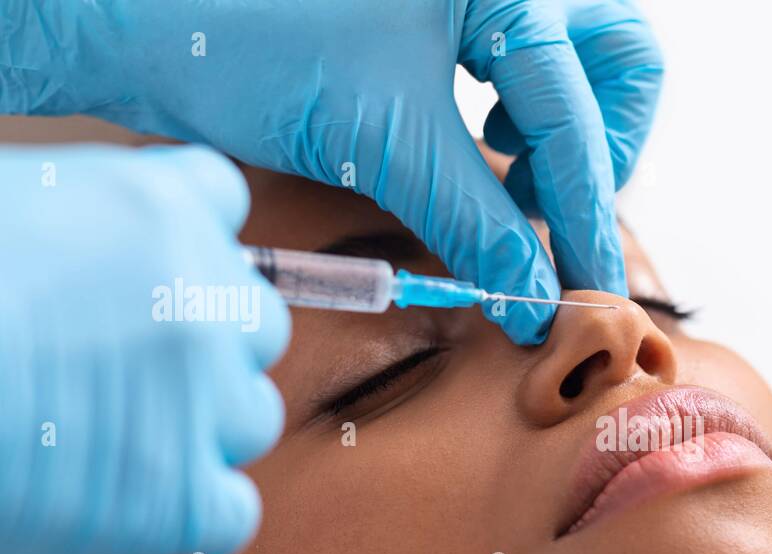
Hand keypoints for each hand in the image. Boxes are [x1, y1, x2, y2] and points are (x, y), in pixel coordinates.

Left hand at [0, 0, 663, 343]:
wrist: (145, 15)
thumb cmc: (246, 41)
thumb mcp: (385, 141)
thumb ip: (478, 222)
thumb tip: (535, 298)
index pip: (578, 111)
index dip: (585, 210)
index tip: (588, 283)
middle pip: (618, 58)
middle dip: (598, 142)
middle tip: (545, 205)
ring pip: (579, 60)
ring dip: (557, 133)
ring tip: (502, 182)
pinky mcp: (449, 9)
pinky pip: (525, 65)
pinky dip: (516, 118)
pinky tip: (474, 149)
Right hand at [0, 145, 289, 553]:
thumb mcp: (0, 205)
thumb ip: (69, 224)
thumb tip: (88, 263)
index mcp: (153, 207)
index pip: (219, 201)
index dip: (181, 242)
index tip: (141, 273)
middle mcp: (203, 298)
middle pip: (251, 322)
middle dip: (200, 343)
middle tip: (115, 369)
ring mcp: (204, 401)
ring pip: (246, 417)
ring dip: (193, 429)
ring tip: (98, 440)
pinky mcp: (184, 499)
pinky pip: (231, 512)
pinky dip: (188, 514)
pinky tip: (122, 508)